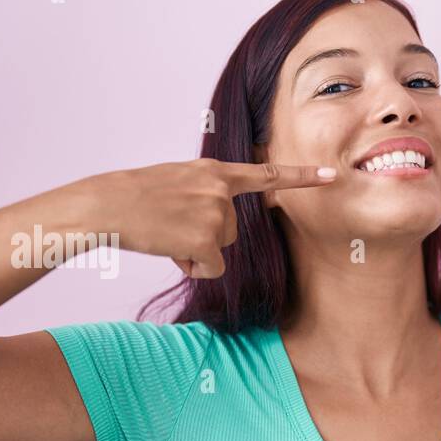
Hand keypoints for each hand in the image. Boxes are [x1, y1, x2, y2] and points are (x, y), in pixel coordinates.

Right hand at [86, 159, 335, 278]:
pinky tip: (169, 248)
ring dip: (195, 250)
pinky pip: (211, 268)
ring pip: (220, 250)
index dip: (302, 177)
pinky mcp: (206, 239)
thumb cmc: (136, 196)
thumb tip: (218, 224)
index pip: (266, 175)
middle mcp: (220, 190)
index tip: (332, 175)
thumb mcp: (177, 180)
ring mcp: (215, 213)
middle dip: (205, 236)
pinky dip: (191, 266)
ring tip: (165, 231)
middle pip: (232, 231)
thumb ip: (206, 192)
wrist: (107, 205)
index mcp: (215, 172)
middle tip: (171, 223)